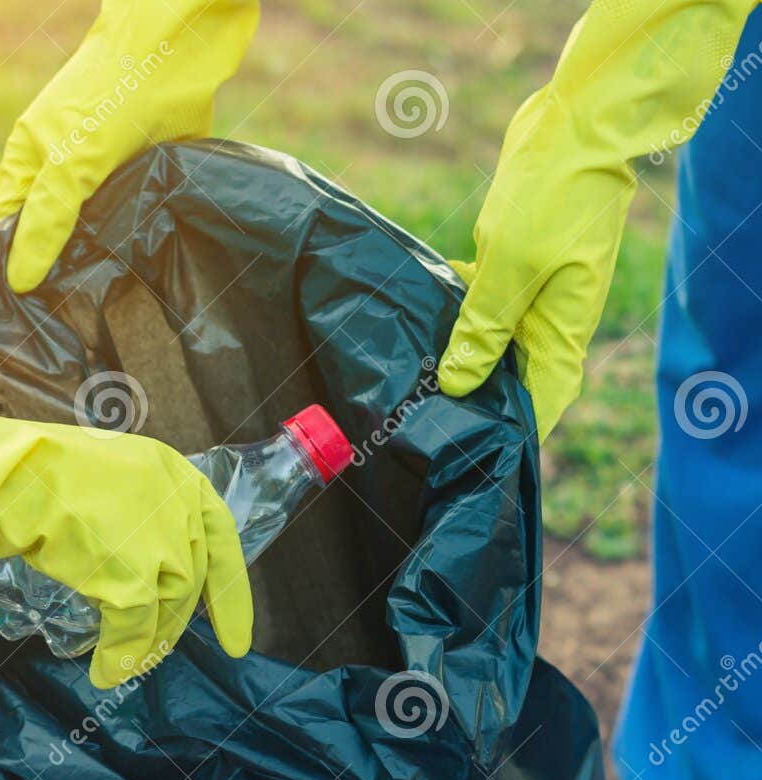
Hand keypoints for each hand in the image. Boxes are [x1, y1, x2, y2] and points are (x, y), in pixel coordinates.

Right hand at [0, 0, 259, 292]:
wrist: (176, 48)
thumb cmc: (110, 97)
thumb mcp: (70, 166)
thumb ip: (46, 224)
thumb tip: (18, 283)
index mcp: (27, 163)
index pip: (10, 230)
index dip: (16, 267)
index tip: (25, 312)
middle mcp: (60, 171)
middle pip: (52, 235)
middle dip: (60, 268)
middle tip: (68, 317)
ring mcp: (101, 175)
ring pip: (94, 232)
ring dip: (101, 258)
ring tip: (102, 299)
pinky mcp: (141, 178)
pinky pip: (130, 221)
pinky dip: (133, 242)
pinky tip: (137, 271)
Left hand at [438, 0, 753, 440]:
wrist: (580, 123)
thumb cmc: (553, 197)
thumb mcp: (511, 269)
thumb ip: (483, 328)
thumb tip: (458, 383)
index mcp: (564, 330)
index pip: (542, 401)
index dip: (509, 429)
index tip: (467, 449)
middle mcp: (553, 318)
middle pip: (511, 375)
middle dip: (470, 395)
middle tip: (417, 415)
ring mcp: (535, 290)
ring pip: (491, 338)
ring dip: (455, 352)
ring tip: (406, 376)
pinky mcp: (515, 263)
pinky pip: (481, 301)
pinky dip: (453, 310)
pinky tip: (412, 317)